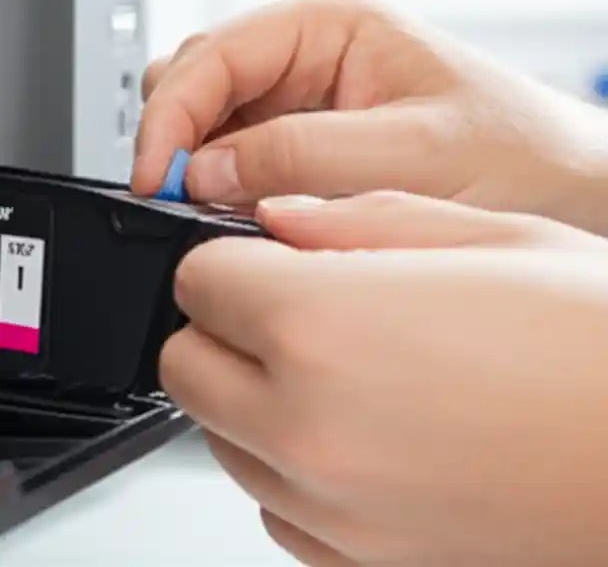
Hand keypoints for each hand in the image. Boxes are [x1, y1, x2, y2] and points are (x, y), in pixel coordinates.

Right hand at [133, 0, 607, 235]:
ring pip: (201, 122)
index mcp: (328, 23)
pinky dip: (218, 191)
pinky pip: (229, 160)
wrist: (571, 197)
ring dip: (194, 168)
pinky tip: (238, 219)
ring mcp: (295, 99)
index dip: (169, 118)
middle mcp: (303, 52)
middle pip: (192, 82)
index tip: (156, 178)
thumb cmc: (519, 157)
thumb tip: (204, 171)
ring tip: (213, 215)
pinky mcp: (297, 144)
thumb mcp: (409, 156)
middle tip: (177, 204)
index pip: (211, 56)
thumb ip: (298, 156)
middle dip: (175, 141)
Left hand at [159, 191, 607, 565]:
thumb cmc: (604, 349)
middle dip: (225, 326)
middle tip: (293, 307)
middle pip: (185, 363)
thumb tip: (280, 218)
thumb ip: (356, 220)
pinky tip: (363, 433)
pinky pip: (272, 505)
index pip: (199, 279)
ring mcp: (327, 507)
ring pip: (219, 437)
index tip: (267, 257)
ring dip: (252, 396)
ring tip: (345, 371)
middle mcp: (305, 427)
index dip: (232, 258)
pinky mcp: (356, 559)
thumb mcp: (490, 235)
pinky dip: (292, 466)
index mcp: (320, 328)